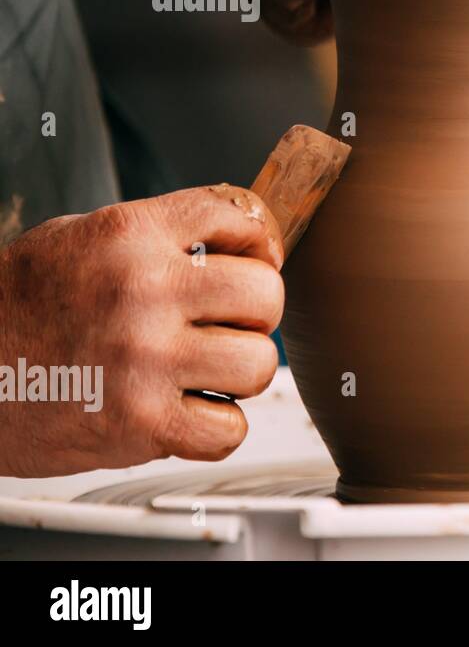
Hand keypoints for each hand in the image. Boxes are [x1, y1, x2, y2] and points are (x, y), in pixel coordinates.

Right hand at [0, 186, 283, 477]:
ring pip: (259, 363)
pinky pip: (229, 430)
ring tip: (204, 371)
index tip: (256, 262)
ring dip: (239, 373)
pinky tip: (187, 413)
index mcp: (128, 235)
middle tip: (227, 324)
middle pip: (266, 294)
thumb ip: (156, 234)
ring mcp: (145, 358)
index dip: (258, 243)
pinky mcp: (141, 423)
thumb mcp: (76, 238)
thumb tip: (237, 234)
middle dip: (255, 312)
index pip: (239, 216)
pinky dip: (216, 429)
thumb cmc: (13, 307)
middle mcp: (143, 290)